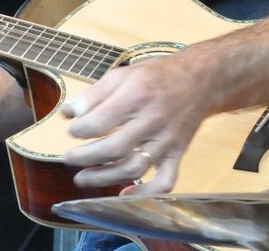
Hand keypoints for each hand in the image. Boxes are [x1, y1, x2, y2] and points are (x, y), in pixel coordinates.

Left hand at [61, 55, 212, 194]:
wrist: (199, 80)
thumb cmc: (157, 76)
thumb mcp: (122, 75)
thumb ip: (94, 94)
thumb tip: (69, 113)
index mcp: (136, 96)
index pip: (99, 122)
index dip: (79, 130)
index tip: (72, 130)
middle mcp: (153, 120)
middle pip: (114, 148)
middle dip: (86, 157)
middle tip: (69, 159)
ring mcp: (167, 140)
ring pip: (135, 168)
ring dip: (105, 178)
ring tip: (83, 178)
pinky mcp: (177, 153)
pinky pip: (165, 180)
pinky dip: (146, 193)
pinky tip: (125, 194)